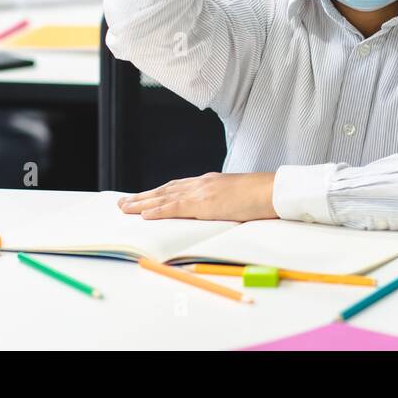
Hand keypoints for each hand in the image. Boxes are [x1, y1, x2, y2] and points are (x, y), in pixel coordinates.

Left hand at [118, 172, 277, 221]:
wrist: (274, 190)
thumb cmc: (262, 196)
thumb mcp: (238, 197)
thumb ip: (224, 202)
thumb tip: (217, 212)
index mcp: (210, 182)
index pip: (178, 187)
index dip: (158, 192)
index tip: (144, 197)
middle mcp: (202, 183)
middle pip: (165, 190)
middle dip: (143, 196)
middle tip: (123, 203)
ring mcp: (202, 191)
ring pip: (164, 197)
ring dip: (142, 203)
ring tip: (125, 208)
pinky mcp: (204, 202)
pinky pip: (175, 207)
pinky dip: (158, 210)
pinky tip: (144, 214)